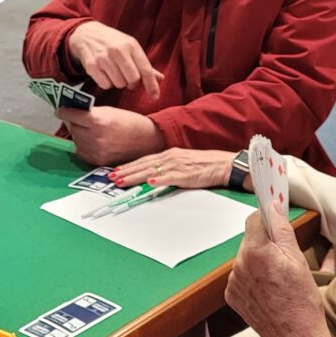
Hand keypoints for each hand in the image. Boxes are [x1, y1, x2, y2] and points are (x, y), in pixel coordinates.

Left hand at [57, 106, 163, 166]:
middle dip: (72, 122)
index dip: (64, 112)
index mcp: (99, 121)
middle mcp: (96, 137)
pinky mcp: (98, 162)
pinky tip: (92, 140)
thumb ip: (90, 113)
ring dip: (78, 134)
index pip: (72, 115)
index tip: (60, 110)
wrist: (147, 141)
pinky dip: (83, 145)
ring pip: (76, 140)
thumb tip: (72, 112)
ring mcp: (97, 151)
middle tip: (76, 118)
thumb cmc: (130, 122)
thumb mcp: (110, 111)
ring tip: (88, 130)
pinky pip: (82, 151)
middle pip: (72, 128)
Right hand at [65, 22, 161, 97]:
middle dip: (132, 83)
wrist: (86, 33)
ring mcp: (104, 58)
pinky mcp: (92, 66)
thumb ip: (144, 64)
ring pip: (119, 84)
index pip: (145, 70)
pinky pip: (105, 85)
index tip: (155, 96)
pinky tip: (105, 73)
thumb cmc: (112, 42)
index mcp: (131, 45)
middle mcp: (118, 51)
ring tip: (114, 73)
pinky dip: (107, 83)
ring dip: (119, 83)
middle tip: (128, 78)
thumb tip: (160, 78)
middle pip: (133, 80)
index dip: (152, 85)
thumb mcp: (130, 47)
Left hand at [111, 148, 234, 189]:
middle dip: (126, 171)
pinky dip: (158, 180)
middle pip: (143, 165)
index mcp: (169, 154)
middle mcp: (170, 157)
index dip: (129, 166)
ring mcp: (178, 166)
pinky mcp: (187, 175)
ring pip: (151, 171)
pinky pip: (170, 177)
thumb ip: (168, 168)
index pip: (144, 160)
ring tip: (121, 181)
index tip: (117, 171)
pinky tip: (148, 182)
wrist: (225, 164)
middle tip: (111, 177)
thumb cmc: (206, 165)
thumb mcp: (183, 163)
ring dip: (135, 176)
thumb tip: (152, 176)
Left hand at [227, 212, 335, 336]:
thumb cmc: (302, 302)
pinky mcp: (231, 296)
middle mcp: (239, 265)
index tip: (276, 219)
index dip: (268, 218)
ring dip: (259, 262)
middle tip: (286, 260)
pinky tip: (269, 291)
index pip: (255, 219)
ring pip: (246, 259)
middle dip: (266, 244)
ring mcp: (233, 282)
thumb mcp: (298, 260)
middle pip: (250, 240)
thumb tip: (273, 207)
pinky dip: (253, 279)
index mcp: (255, 251)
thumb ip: (282, 230)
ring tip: (279, 281)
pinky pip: (242, 277)